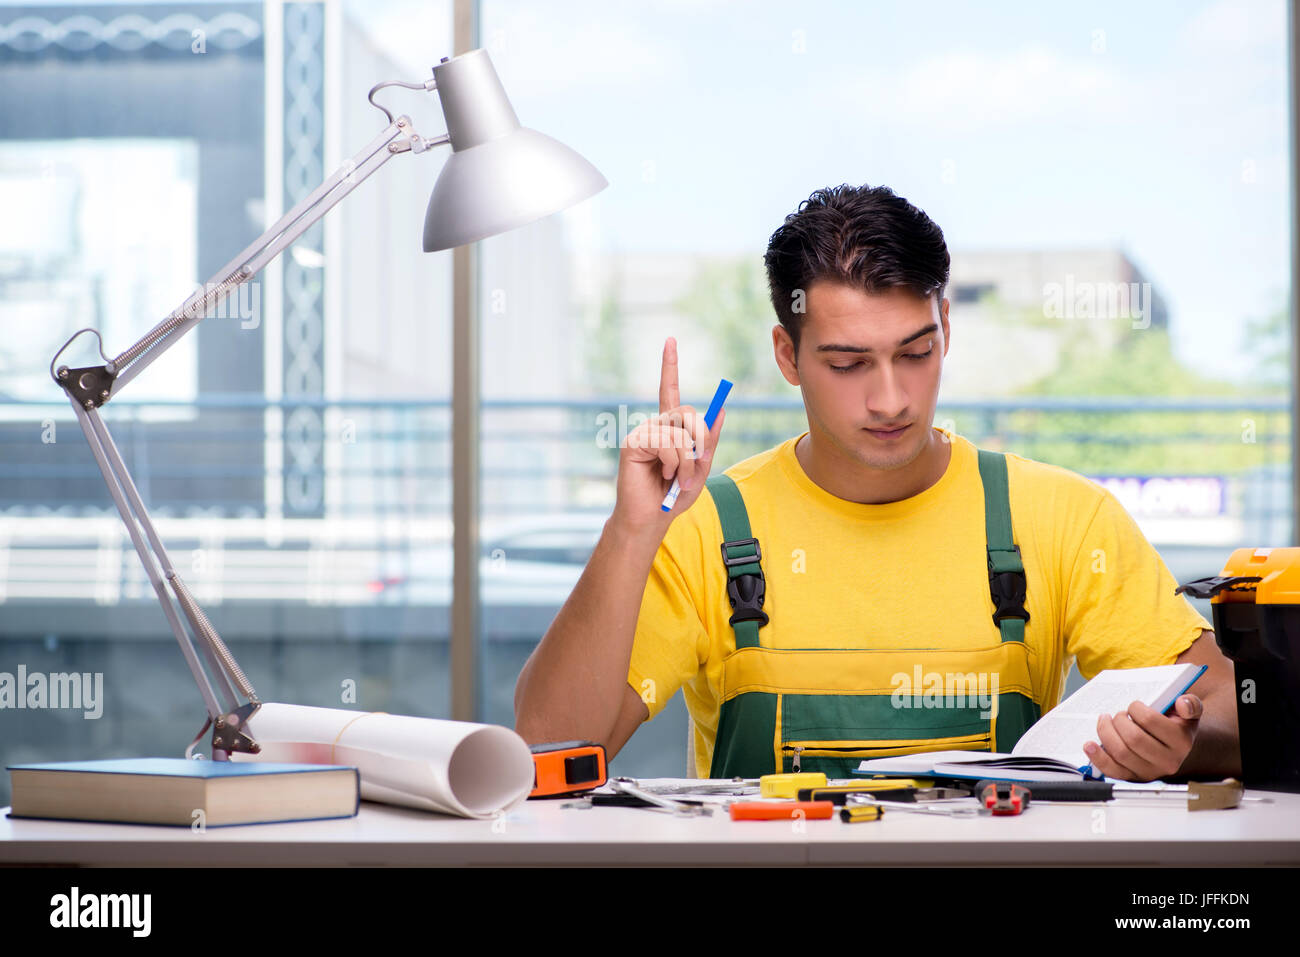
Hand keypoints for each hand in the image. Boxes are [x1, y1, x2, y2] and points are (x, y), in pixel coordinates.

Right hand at [611, 337, 725, 533]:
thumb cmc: (673, 496)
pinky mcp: (633, 443)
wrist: (651, 518)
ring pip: (680, 432)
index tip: (670, 340)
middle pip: (687, 412)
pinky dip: (674, 463)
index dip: (669, 365)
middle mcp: (655, 426)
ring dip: (688, 461)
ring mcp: (643, 433)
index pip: (669, 390)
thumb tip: (721, 412)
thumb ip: (709, 441)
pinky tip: (664, 475)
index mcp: (669, 428)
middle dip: (701, 439)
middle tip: (697, 464)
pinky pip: (666, 443)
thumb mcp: (700, 467)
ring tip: (678, 479)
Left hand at [1082, 695, 1203, 781]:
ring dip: (1106, 733)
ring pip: (1121, 753)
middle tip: (1118, 714)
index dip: (1136, 708)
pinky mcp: (1134, 777)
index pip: (1151, 721)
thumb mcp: (1189, 710)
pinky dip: (1098, 757)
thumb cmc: (1177, 724)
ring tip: (1105, 722)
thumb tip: (1182, 703)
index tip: (1134, 706)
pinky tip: (1090, 745)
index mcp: (1181, 742)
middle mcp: (1168, 761)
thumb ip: (1190, 704)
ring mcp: (1150, 772)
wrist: (1175, 744)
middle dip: (1119, 720)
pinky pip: (1113, 771)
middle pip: (1133, 738)